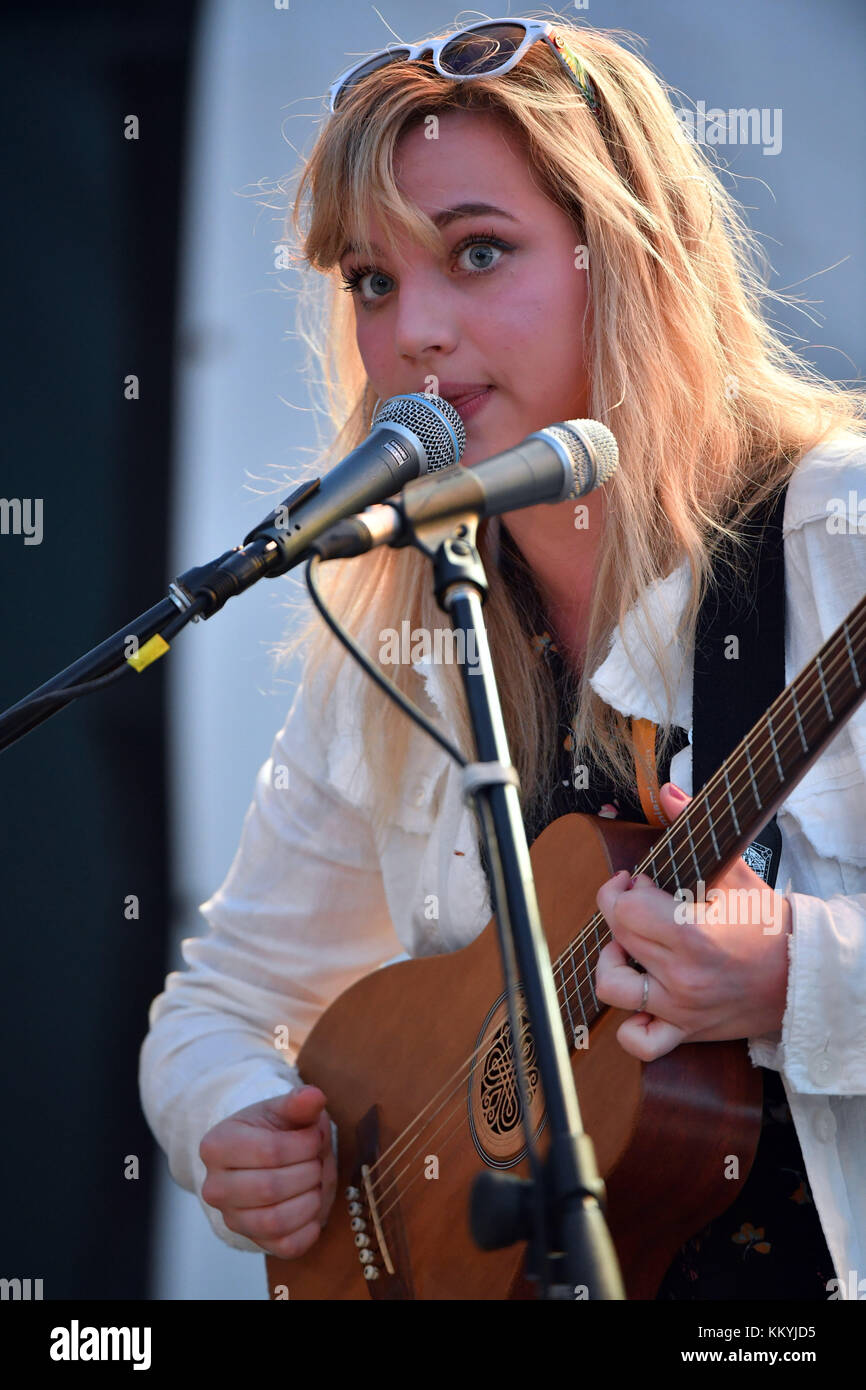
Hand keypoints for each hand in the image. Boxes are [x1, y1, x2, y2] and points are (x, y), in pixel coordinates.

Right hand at [199, 1085, 336, 1258]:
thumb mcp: (281, 1110)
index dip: (305, 1144)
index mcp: (216, 1146)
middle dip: (309, 1171)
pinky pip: (287, 1246)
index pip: (270, 1151)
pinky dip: (310, 1227)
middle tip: (318, 1159)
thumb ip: (298, 1103)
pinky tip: (313, 1203)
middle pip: (271, 1188)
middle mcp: (215, 1187)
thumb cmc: (272, 1131)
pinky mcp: (254, 1240)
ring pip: (276, 1220)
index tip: (316, 1136)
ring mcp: (232, 1218)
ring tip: (316, 1179)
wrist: (262, 1159)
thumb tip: (314, 1097)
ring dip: (311, 1199)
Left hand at [594, 783, 791, 1060]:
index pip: (621, 907)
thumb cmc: (769, 921)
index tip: (639, 881)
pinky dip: (630, 1025)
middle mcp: (680, 975)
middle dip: (621, 912)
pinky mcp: (687, 1030)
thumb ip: (692, 826)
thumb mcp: (733, 869)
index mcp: (689, 934)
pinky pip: (641, 1041)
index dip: (622, 888)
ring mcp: (681, 1007)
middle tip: (642, 903)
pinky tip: (639, 998)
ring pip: (613, 988)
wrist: (805, 971)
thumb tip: (668, 792)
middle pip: (617, 937)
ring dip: (613, 963)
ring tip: (630, 949)